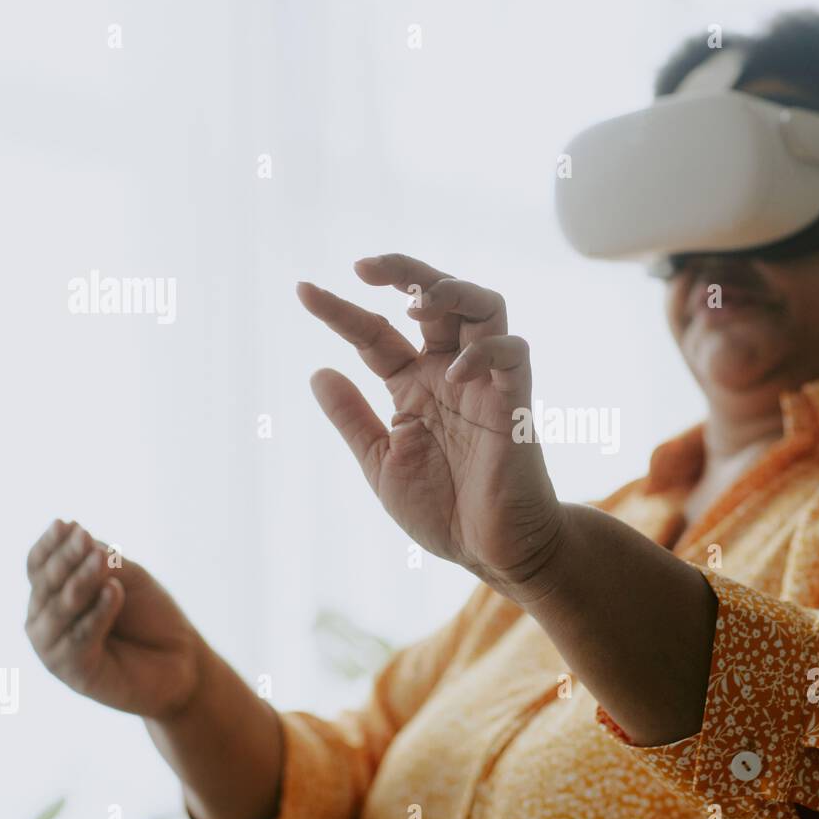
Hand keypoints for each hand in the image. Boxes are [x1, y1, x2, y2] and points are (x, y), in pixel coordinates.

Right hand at [24, 520, 202, 719]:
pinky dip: (98, 612)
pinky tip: (114, 590)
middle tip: (87, 539)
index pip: (38, 566)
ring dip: (81, 581)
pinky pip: (80, 637)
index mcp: (52, 595)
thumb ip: (99, 560)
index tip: (66, 524)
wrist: (179, 661)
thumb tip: (71, 527)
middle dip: (66, 559)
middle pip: (45, 584)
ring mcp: (53, 648)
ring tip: (102, 559)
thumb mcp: (127, 578)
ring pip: (60, 609)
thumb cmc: (149, 616)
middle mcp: (44, 621)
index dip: (50, 545)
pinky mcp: (72, 672)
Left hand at [299, 254, 563, 598]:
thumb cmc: (444, 510)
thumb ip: (352, 418)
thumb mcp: (381, 462)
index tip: (302, 291)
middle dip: (404, 272)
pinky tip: (453, 373)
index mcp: (415, 386)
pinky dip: (484, 352)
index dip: (340, 310)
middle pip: (436, 299)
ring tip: (415, 301)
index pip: (376, 333)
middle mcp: (450, 374)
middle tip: (365, 267)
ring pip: (484, 307)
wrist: (493, 552)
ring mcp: (486, 384)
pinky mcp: (516, 402)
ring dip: (450, 292)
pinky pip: (512, 353)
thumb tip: (316, 372)